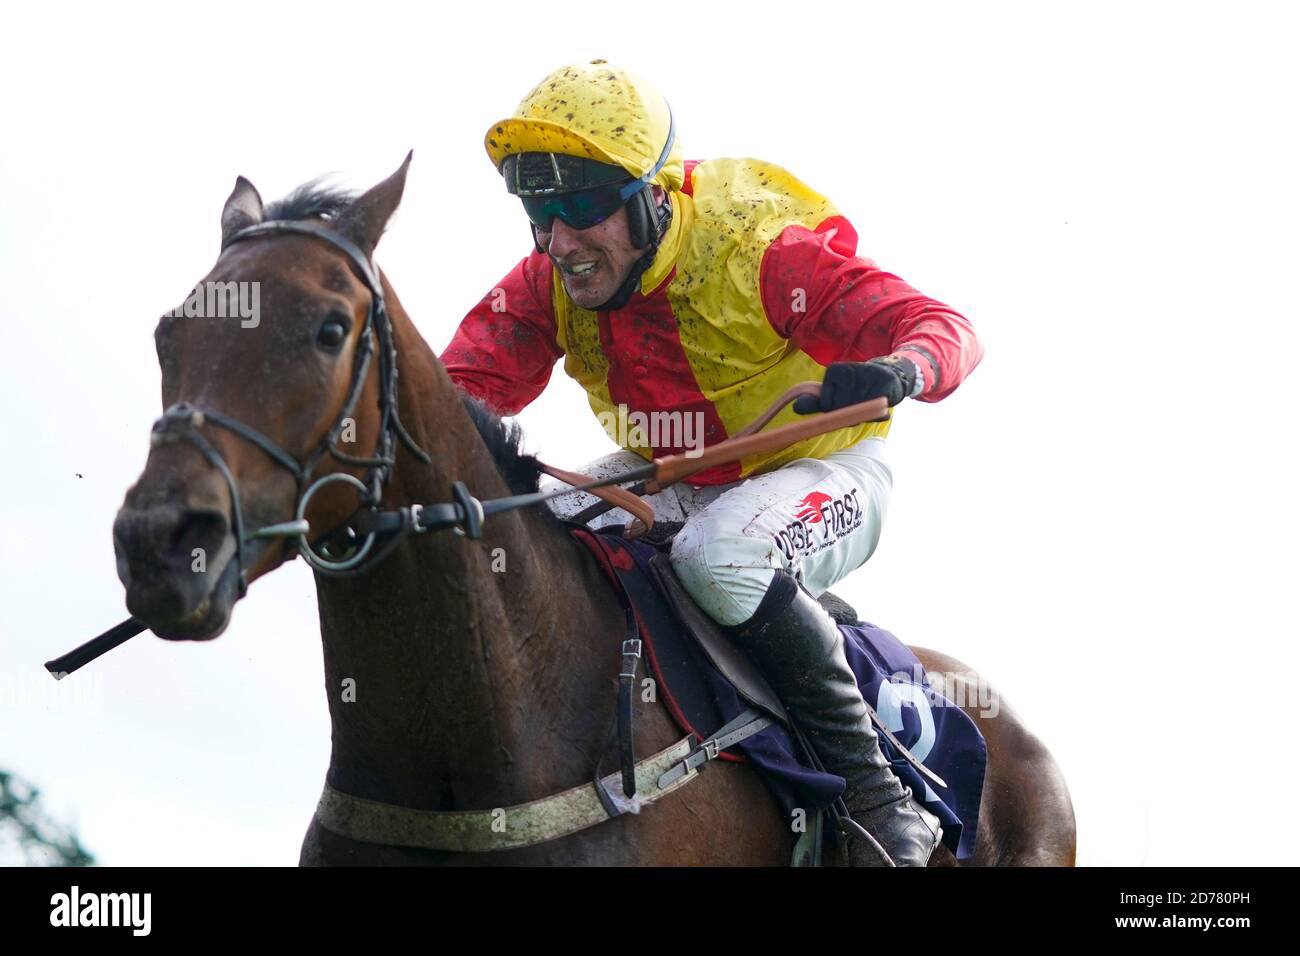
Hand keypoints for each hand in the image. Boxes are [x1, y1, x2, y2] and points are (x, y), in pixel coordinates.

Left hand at [793, 357, 917, 413]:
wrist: (889, 377)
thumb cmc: (857, 390)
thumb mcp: (834, 397)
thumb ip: (815, 403)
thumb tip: (795, 408)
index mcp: (834, 370)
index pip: (827, 405)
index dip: (835, 413)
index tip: (843, 405)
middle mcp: (849, 369)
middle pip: (842, 409)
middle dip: (848, 414)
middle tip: (857, 405)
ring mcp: (868, 374)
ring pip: (859, 411)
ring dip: (863, 415)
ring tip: (868, 402)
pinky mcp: (884, 381)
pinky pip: (876, 411)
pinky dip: (877, 414)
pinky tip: (879, 402)